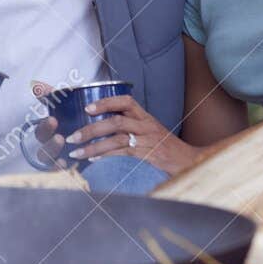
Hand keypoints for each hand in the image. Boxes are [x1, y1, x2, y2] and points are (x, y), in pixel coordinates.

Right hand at [29, 80, 69, 169]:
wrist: (99, 136)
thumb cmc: (77, 120)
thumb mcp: (68, 108)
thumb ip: (55, 97)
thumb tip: (38, 86)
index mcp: (49, 134)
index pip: (41, 132)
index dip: (45, 127)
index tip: (53, 120)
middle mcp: (52, 149)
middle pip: (44, 151)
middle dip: (50, 145)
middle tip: (60, 138)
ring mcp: (60, 161)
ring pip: (53, 164)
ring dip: (58, 161)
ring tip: (66, 156)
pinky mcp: (72, 170)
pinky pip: (66, 174)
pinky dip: (68, 172)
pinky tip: (74, 168)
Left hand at [62, 94, 203, 174]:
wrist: (189, 162)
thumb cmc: (165, 148)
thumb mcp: (150, 131)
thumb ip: (130, 127)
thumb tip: (100, 128)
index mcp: (145, 117)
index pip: (125, 101)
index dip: (105, 102)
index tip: (87, 108)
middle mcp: (146, 125)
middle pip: (116, 122)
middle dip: (91, 129)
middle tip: (72, 136)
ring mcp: (148, 140)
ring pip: (117, 139)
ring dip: (93, 146)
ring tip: (76, 152)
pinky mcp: (149, 155)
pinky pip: (123, 153)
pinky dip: (106, 156)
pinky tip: (93, 161)